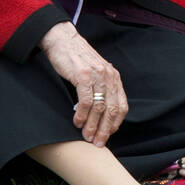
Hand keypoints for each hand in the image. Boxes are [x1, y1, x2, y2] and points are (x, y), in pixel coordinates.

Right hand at [39, 22, 128, 146]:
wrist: (63, 41)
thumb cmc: (77, 60)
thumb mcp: (95, 73)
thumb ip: (101, 89)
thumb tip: (101, 113)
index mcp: (114, 77)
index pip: (122, 106)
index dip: (116, 124)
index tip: (107, 136)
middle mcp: (109, 76)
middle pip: (112, 110)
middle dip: (105, 130)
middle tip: (97, 143)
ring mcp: (97, 75)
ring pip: (100, 107)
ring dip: (92, 125)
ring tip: (86, 136)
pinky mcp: (83, 75)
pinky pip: (86, 100)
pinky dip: (82, 114)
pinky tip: (77, 122)